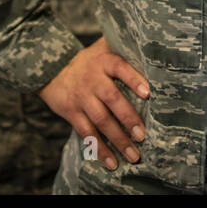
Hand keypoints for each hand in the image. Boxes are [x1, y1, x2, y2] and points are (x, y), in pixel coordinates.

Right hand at [38, 36, 147, 170]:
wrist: (53, 69)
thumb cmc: (90, 60)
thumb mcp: (103, 48)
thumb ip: (124, 46)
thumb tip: (153, 45)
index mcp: (103, 61)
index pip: (120, 68)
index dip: (133, 79)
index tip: (148, 93)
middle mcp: (92, 80)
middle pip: (112, 99)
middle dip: (128, 118)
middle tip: (143, 135)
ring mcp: (81, 98)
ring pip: (100, 120)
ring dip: (117, 139)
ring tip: (133, 155)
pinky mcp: (72, 113)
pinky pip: (87, 133)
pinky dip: (100, 149)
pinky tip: (112, 162)